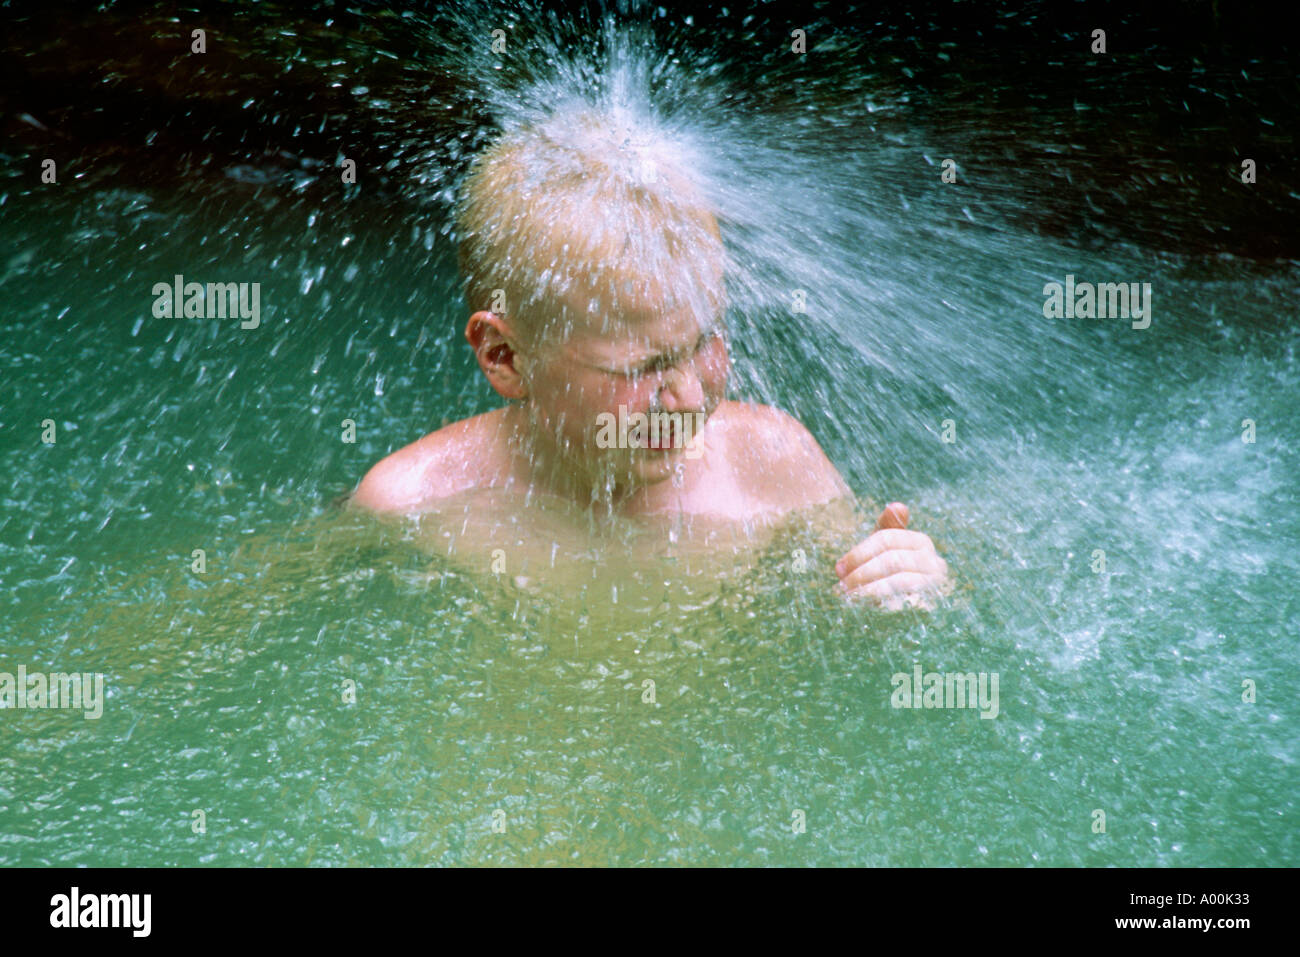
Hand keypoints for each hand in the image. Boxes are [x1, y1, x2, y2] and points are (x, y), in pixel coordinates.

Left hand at [835, 502, 949, 609]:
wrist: (908, 616)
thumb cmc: (890, 577)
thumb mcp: (884, 552)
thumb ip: (886, 529)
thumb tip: (896, 505)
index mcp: (921, 542)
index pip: (886, 539)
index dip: (859, 553)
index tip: (839, 568)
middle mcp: (935, 562)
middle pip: (892, 560)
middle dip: (862, 573)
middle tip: (841, 586)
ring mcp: (936, 586)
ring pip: (898, 581)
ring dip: (868, 590)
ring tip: (849, 598)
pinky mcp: (933, 608)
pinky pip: (904, 604)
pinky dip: (881, 606)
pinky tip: (864, 610)